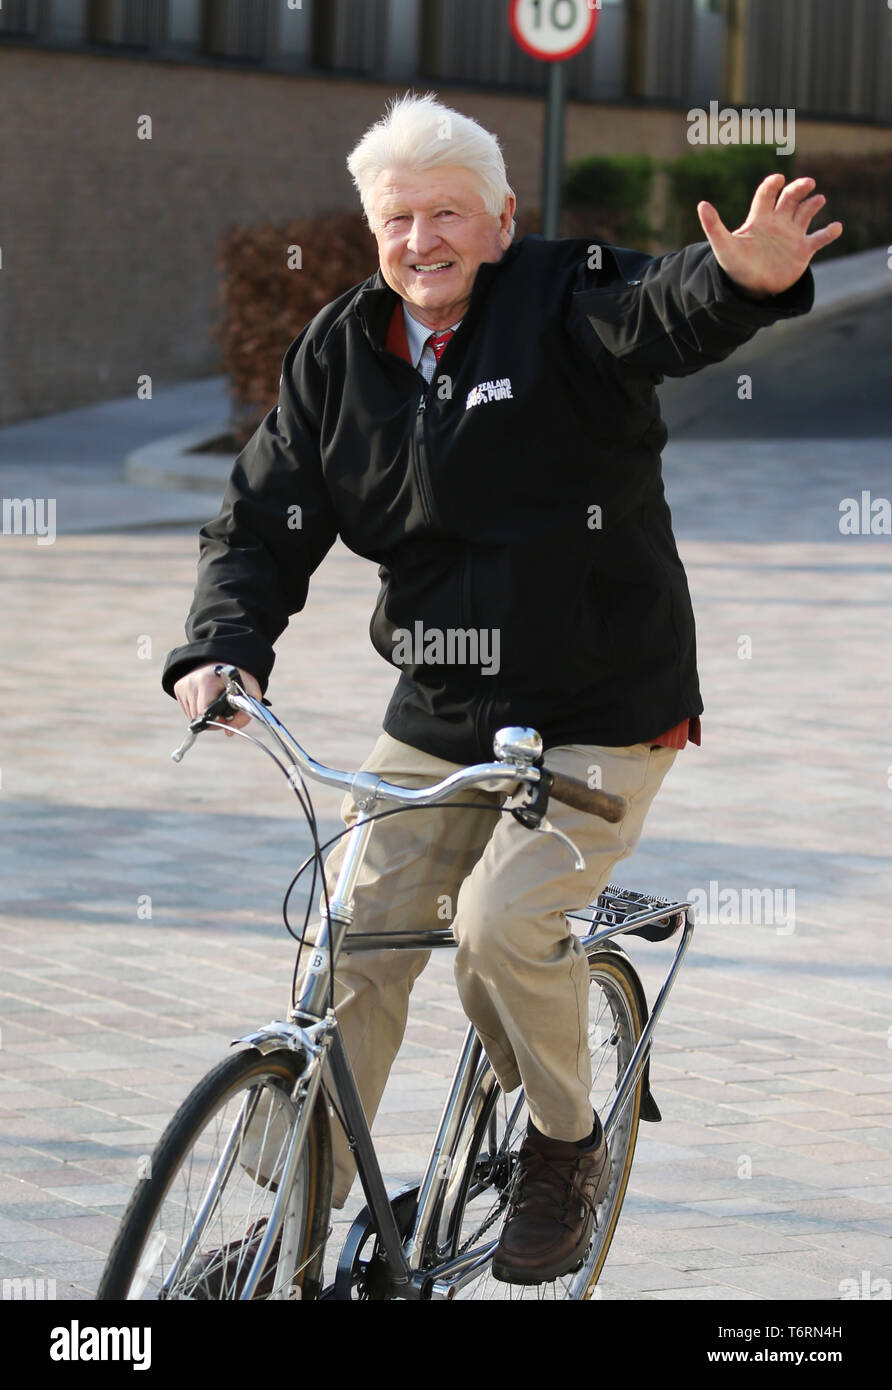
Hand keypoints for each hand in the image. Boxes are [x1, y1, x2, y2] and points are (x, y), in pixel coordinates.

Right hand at [173, 663, 262, 736]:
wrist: (225, 662)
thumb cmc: (238, 680)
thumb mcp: (250, 694)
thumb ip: (243, 716)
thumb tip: (228, 732)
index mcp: (208, 681)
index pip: (205, 712)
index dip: (217, 720)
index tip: (226, 716)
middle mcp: (192, 681)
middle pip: (197, 716)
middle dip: (211, 720)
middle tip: (223, 712)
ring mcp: (183, 684)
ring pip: (191, 715)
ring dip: (204, 715)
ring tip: (215, 703)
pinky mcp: (178, 687)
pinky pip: (187, 709)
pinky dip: (197, 710)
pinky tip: (206, 699)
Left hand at [696, 174, 842, 297]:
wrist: (748, 290)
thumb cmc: (734, 267)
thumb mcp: (722, 246)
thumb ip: (713, 225)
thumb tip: (701, 204)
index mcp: (760, 219)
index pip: (767, 194)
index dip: (772, 184)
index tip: (778, 179)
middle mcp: (777, 223)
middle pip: (790, 198)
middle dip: (799, 188)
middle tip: (808, 183)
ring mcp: (791, 236)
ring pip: (806, 213)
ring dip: (813, 204)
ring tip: (819, 199)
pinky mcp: (802, 251)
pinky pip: (819, 238)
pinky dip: (829, 233)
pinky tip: (837, 227)